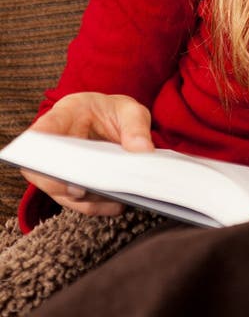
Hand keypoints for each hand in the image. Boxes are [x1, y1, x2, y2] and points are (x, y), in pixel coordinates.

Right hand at [20, 92, 153, 216]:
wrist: (115, 123)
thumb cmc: (116, 113)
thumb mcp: (130, 111)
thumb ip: (136, 126)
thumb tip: (143, 151)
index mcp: (64, 117)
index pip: (41, 131)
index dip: (37, 147)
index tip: (46, 158)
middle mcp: (56, 148)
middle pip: (44, 170)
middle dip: (61, 182)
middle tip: (82, 189)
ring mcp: (63, 172)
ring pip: (64, 192)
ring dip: (87, 198)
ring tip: (114, 197)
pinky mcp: (76, 190)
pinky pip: (84, 204)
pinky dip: (101, 206)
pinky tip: (120, 204)